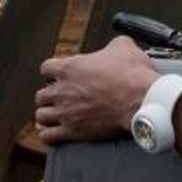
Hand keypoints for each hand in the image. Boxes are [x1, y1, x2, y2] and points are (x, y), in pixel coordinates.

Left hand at [33, 35, 158, 144]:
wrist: (140, 101)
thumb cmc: (132, 75)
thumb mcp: (124, 47)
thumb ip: (113, 45)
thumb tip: (117, 45)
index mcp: (70, 68)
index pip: (46, 68)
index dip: (52, 72)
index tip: (59, 75)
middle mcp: (63, 91)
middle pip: (41, 95)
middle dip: (49, 97)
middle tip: (60, 98)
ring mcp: (66, 112)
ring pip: (41, 116)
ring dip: (47, 116)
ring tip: (55, 116)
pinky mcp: (73, 131)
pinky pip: (48, 136)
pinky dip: (49, 135)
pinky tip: (54, 133)